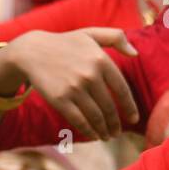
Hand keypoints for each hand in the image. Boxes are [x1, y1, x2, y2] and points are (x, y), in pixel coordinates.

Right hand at [5, 27, 139, 139]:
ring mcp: (74, 88)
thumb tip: (136, 53)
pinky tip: (94, 135)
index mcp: (101, 60)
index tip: (134, 119)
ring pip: (96, 117)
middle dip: (115, 124)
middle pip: (109, 107)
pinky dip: (89, 131)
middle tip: (118, 132)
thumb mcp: (91, 34)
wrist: (32, 51)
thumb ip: (116, 37)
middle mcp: (90, 75)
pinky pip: (79, 121)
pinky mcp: (60, 99)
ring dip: (104, 130)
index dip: (129, 107)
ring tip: (108, 136)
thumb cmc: (65, 42)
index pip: (122, 89)